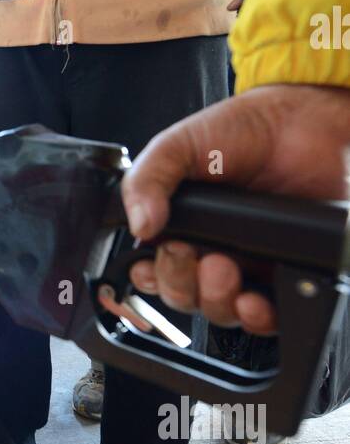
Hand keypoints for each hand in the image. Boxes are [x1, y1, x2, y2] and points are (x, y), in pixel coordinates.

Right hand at [120, 84, 349, 334]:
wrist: (305, 124)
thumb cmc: (243, 129)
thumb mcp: (179, 145)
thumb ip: (147, 180)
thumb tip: (138, 225)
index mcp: (178, 224)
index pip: (152, 270)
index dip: (149, 277)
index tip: (152, 263)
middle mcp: (209, 249)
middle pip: (182, 296)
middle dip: (182, 285)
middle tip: (194, 254)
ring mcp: (247, 265)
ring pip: (218, 311)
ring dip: (216, 300)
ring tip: (226, 269)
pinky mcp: (283, 274)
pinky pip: (267, 318)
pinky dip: (256, 319)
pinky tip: (253, 300)